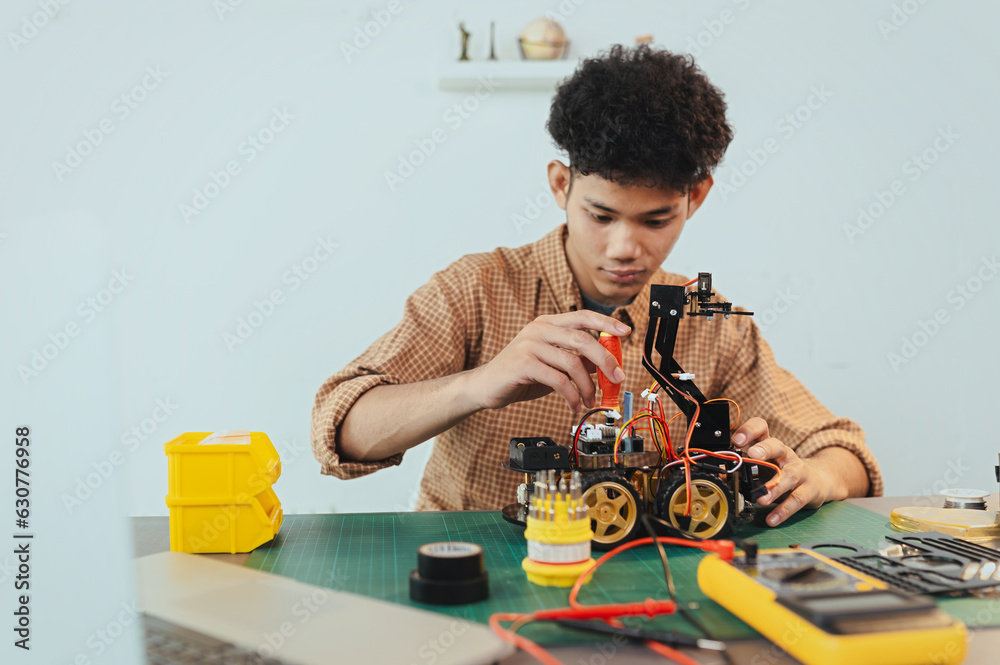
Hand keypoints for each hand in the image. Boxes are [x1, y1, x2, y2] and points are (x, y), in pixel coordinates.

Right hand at [468, 311, 629, 411]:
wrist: (484, 387)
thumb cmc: (519, 375)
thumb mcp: (552, 364)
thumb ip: (575, 360)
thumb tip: (604, 364)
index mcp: (547, 323)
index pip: (582, 316)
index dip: (606, 322)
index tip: (625, 332)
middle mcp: (539, 329)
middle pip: (582, 339)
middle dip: (605, 360)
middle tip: (616, 378)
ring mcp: (529, 345)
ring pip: (572, 363)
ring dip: (588, 386)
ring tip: (590, 401)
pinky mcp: (523, 364)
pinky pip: (558, 380)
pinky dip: (572, 396)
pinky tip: (574, 405)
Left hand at [731, 417, 846, 526]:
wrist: (818, 481)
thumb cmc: (783, 471)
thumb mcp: (764, 466)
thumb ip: (743, 468)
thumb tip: (720, 474)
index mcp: (770, 445)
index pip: (761, 428)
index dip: (750, 430)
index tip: (737, 439)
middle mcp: (785, 455)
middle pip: (776, 446)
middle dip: (764, 449)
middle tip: (752, 454)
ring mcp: (799, 471)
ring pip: (788, 476)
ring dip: (774, 487)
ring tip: (761, 498)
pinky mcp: (809, 489)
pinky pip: (796, 500)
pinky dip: (783, 510)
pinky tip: (772, 519)